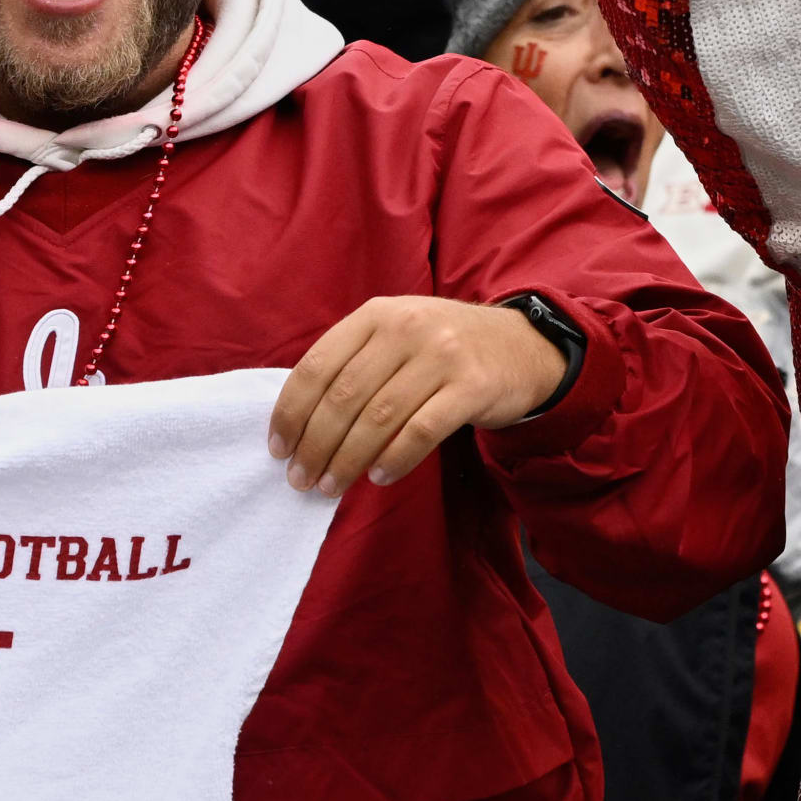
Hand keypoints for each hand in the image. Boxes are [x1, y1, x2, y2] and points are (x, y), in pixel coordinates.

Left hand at [269, 296, 571, 491]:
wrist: (521, 345)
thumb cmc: (442, 348)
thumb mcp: (396, 334)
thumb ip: (353, 363)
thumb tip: (300, 424)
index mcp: (376, 314)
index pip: (317, 366)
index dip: (291, 412)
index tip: (279, 448)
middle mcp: (407, 328)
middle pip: (344, 398)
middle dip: (315, 445)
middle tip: (300, 479)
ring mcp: (442, 356)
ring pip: (378, 419)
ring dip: (347, 461)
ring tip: (330, 486)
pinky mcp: (472, 387)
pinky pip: (421, 432)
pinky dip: (394, 460)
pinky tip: (378, 478)